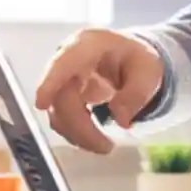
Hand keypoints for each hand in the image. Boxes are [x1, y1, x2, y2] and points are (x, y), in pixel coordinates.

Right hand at [35, 29, 165, 153]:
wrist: (130, 59)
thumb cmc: (137, 60)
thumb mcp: (148, 72)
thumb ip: (137, 93)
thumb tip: (121, 119)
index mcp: (90, 43)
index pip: (65, 61)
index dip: (51, 81)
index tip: (41, 103)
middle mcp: (69, 59)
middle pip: (62, 96)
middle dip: (80, 126)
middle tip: (107, 147)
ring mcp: (63, 78)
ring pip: (58, 112)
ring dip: (78, 134)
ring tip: (105, 146)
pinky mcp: (62, 95)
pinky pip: (62, 118)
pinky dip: (76, 133)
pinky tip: (94, 140)